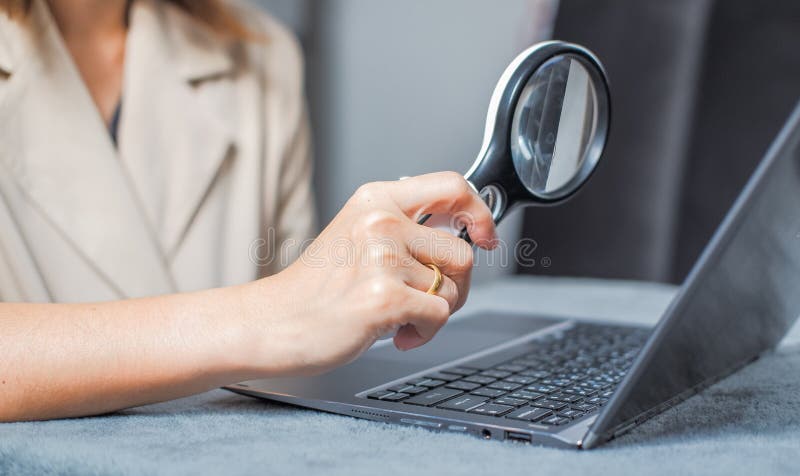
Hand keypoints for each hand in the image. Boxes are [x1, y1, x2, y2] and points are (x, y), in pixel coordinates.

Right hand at [238, 172, 497, 376]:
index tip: (485, 237)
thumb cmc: (316, 289)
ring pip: (452, 289)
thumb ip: (404, 228)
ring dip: (434, 313)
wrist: (272, 322)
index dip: (479, 214)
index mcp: (375, 200)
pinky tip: (397, 334)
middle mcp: (380, 222)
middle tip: (425, 301)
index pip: (452, 187)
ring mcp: (381, 257)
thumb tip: (462, 232)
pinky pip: (439, 316)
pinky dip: (425, 333)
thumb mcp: (357, 236)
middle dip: (454, 286)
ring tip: (400, 318)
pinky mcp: (383, 296)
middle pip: (462, 252)